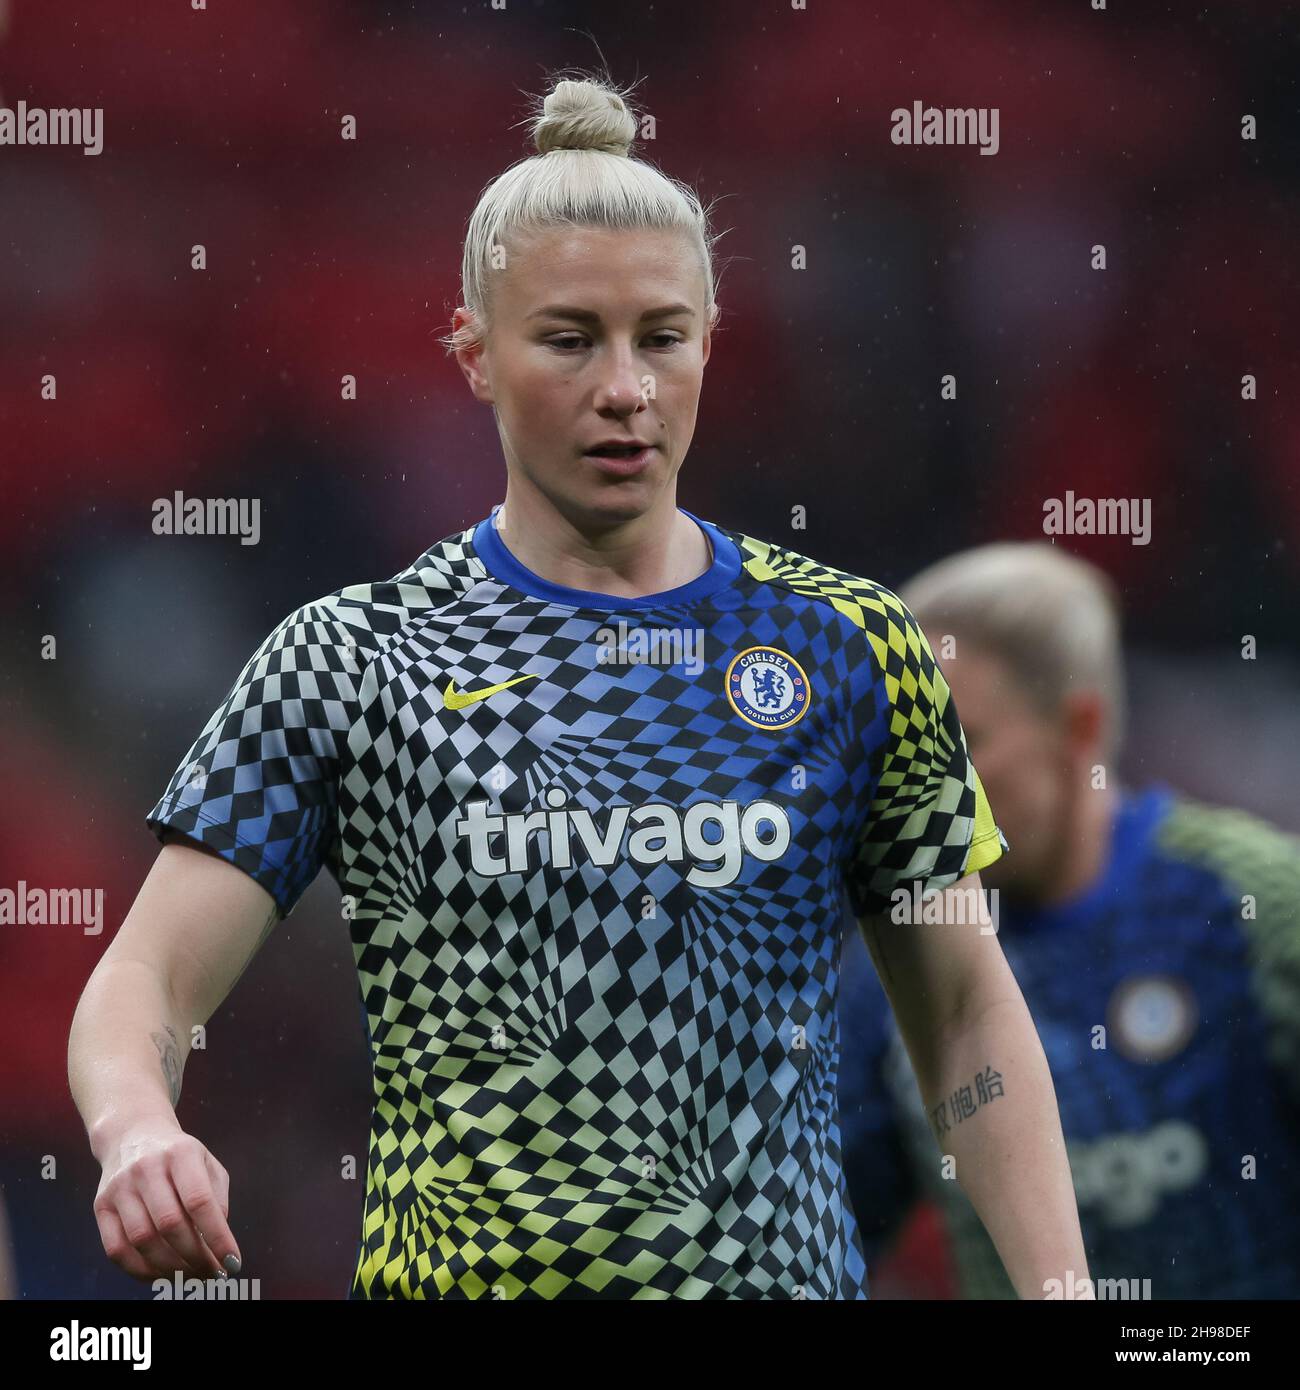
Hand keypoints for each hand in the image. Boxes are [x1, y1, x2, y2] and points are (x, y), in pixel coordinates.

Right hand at [93, 1122, 239, 1282]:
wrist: (134, 1135)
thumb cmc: (180, 1157)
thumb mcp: (207, 1163)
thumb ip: (216, 1199)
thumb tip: (216, 1243)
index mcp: (181, 1153)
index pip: (199, 1201)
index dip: (217, 1237)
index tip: (232, 1262)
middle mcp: (146, 1168)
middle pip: (170, 1224)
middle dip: (195, 1257)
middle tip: (212, 1274)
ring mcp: (120, 1187)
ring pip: (142, 1240)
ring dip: (170, 1268)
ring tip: (190, 1276)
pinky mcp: (101, 1206)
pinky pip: (116, 1250)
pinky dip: (140, 1270)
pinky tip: (160, 1274)